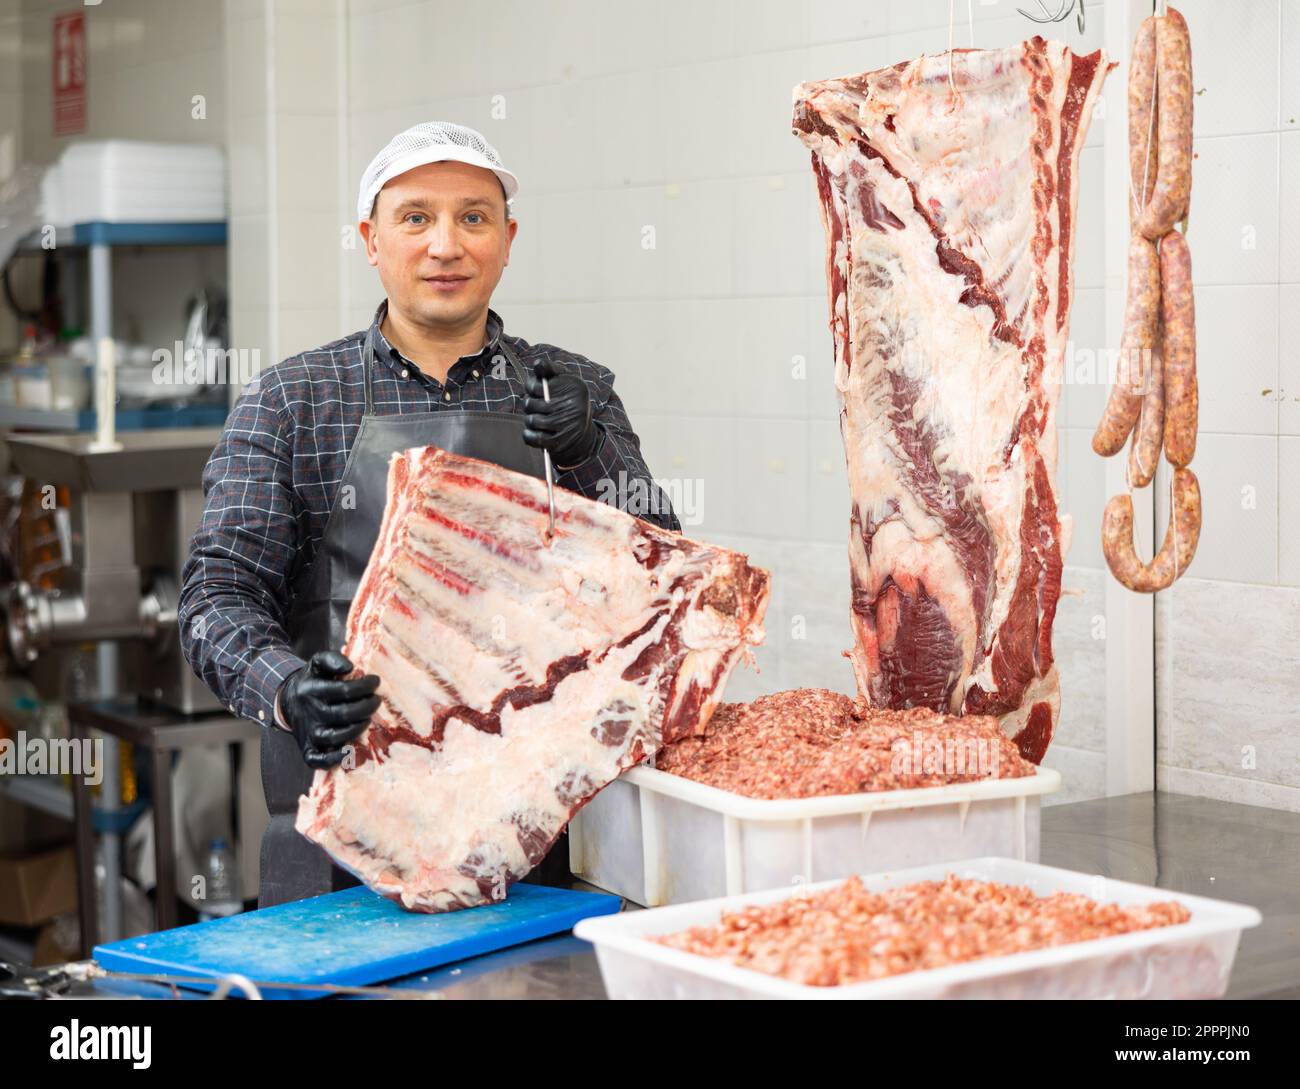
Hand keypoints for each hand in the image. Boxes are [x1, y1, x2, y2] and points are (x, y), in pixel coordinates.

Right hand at [279, 651, 379, 768]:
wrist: (287, 701)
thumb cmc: (312, 681)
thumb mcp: (317, 663)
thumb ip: (331, 659)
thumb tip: (349, 668)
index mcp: (311, 691)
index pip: (344, 690)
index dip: (365, 686)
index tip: (375, 681)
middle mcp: (309, 713)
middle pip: (344, 714)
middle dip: (367, 706)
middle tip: (376, 700)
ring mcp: (308, 733)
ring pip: (335, 737)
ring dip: (357, 728)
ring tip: (368, 718)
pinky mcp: (307, 749)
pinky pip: (318, 761)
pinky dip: (334, 759)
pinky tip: (349, 748)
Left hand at [523, 359, 599, 468]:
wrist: (583, 431)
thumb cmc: (570, 399)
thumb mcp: (565, 380)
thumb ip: (550, 369)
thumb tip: (537, 363)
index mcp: (574, 387)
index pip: (536, 386)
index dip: (531, 388)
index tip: (536, 390)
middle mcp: (573, 406)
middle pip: (531, 404)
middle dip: (529, 404)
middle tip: (535, 405)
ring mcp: (566, 425)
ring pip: (532, 420)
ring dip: (530, 419)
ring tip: (537, 417)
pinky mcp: (561, 442)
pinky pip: (535, 438)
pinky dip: (529, 435)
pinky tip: (531, 431)